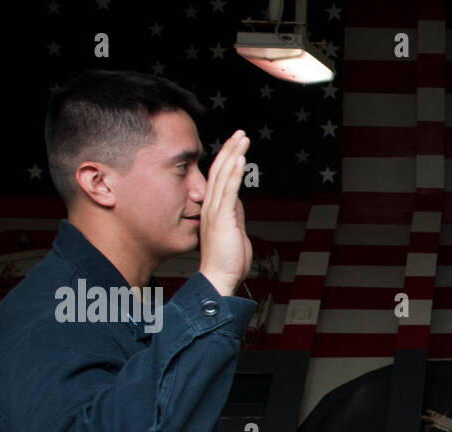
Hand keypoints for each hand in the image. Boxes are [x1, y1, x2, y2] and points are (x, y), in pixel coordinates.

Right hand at [199, 130, 252, 296]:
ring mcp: (214, 211)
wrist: (219, 279)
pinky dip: (234, 173)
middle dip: (230, 150)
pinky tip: (239, 157)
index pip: (219, 179)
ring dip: (233, 154)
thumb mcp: (235, 232)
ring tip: (241, 137)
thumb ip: (235, 216)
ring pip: (223, 176)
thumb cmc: (227, 262)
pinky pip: (228, 191)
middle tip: (239, 133)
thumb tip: (239, 202)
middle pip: (219, 171)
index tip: (236, 146)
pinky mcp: (221, 218)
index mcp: (213, 210)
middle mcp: (210, 207)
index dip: (227, 160)